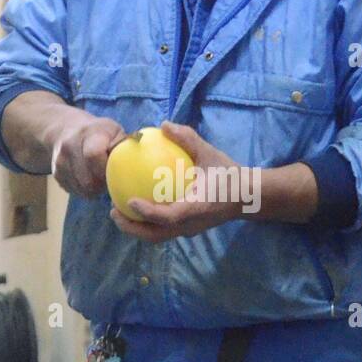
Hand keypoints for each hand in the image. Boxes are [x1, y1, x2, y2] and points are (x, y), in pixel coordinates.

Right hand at [51, 113, 125, 196]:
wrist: (64, 128)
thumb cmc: (98, 132)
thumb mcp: (114, 131)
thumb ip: (126, 145)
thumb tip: (144, 160)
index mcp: (88, 134)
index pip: (94, 155)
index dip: (106, 169)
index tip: (115, 172)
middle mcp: (69, 147)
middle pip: (88, 180)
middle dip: (103, 185)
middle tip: (111, 180)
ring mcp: (60, 162)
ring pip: (82, 189)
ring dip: (95, 190)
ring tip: (100, 178)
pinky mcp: (56, 174)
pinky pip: (74, 191)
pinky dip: (85, 190)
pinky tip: (90, 179)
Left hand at [110, 121, 250, 242]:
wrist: (248, 196)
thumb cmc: (229, 174)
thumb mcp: (210, 153)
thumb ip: (188, 139)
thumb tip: (164, 125)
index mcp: (198, 207)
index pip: (170, 216)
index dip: (149, 212)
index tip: (130, 201)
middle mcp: (192, 224)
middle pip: (157, 234)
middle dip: (132, 227)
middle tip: (113, 211)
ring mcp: (190, 230)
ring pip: (158, 236)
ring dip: (137, 228)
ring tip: (119, 213)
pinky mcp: (189, 229)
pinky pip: (163, 230)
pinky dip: (147, 224)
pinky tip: (136, 207)